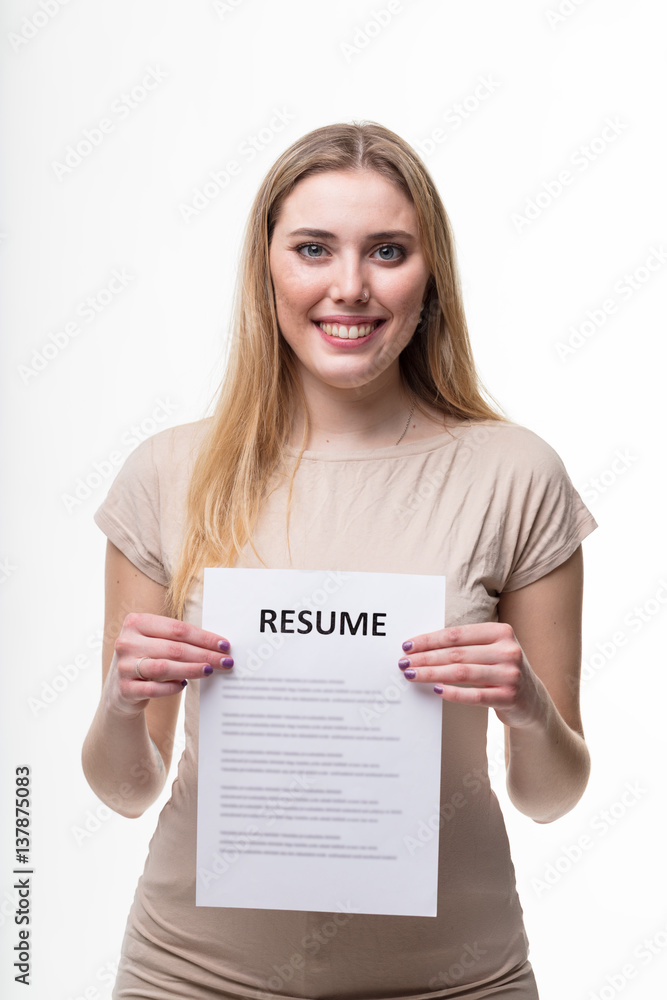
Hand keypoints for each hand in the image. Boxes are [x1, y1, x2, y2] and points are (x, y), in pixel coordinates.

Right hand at [107, 612, 233, 715]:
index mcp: (136, 622)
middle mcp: (126, 642)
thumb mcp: (155, 642)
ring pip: (164, 667)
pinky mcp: (124, 689)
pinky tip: (184, 685)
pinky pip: (153, 689)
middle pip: (174, 648)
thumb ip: (177, 639)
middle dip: (204, 654)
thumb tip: (217, 645)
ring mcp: (123, 666)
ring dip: (191, 669)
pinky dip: (171, 687)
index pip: (177, 628)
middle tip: (225, 661)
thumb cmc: (146, 659)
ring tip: (209, 670)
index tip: (224, 645)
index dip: (204, 637)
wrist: (119, 689)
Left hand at [398, 622, 547, 728]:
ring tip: (412, 675)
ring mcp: (511, 674)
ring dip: (432, 674)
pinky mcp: (510, 697)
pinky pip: (475, 695)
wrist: (533, 702)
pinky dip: (452, 693)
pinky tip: (436, 690)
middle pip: (457, 653)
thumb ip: (466, 645)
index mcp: (501, 632)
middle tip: (404, 662)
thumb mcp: (491, 651)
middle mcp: (508, 650)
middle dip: (426, 658)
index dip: (429, 640)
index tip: (408, 645)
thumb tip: (422, 647)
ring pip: (462, 673)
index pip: (457, 634)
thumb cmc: (502, 671)